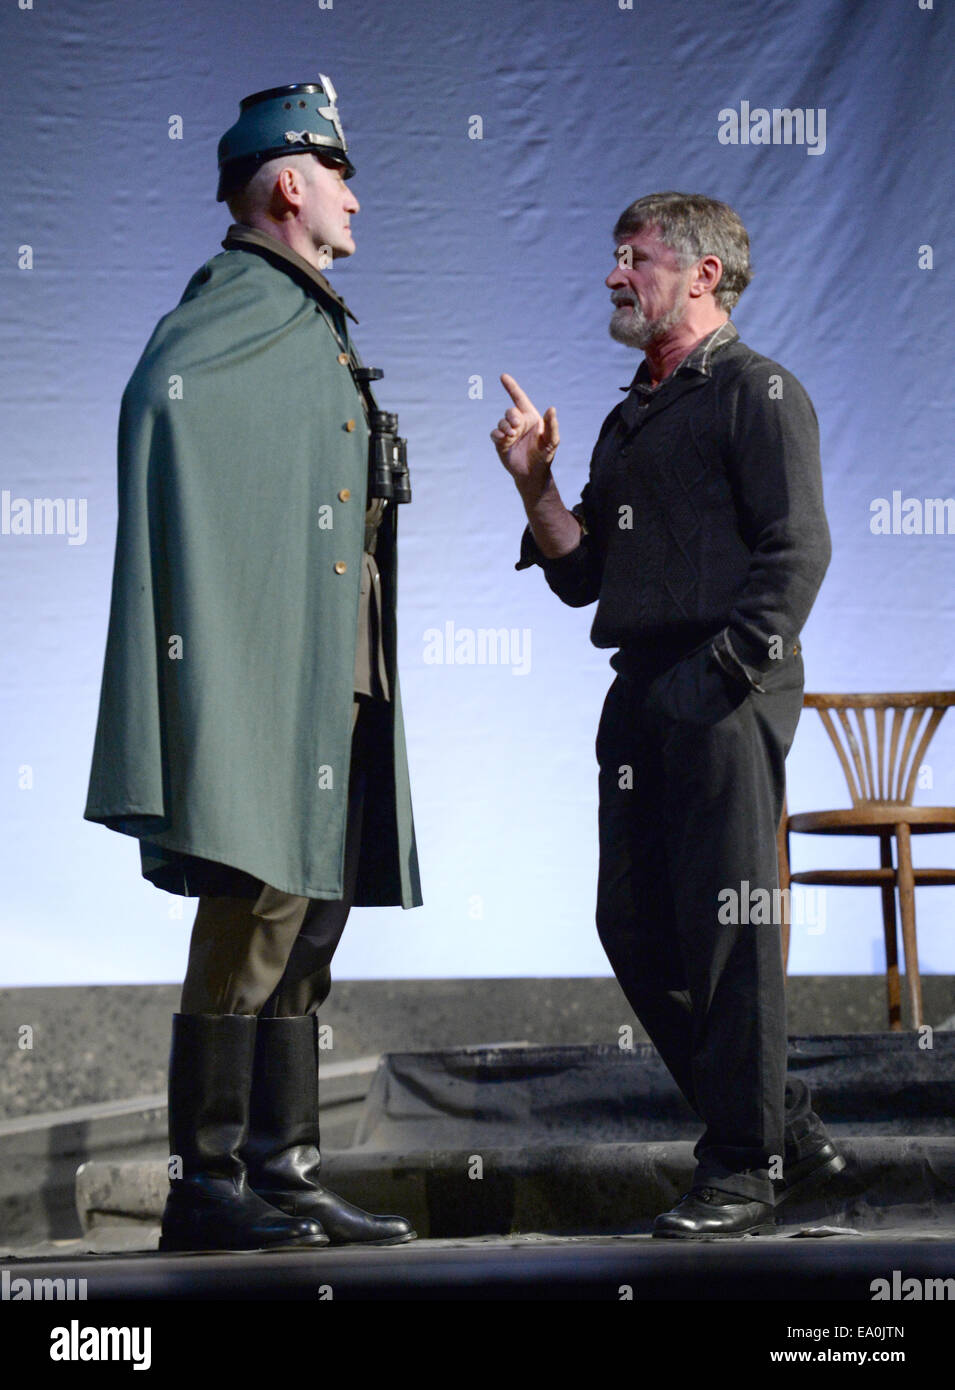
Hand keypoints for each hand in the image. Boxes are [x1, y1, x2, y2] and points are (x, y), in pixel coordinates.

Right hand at [490, 373, 559, 491]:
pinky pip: (494, 433)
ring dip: (505, 427)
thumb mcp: (552, 441)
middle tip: (517, 427)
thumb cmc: (545, 456)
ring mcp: (508, 432)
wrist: (532, 473)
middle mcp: (518, 423)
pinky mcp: (500, 442)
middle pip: (510, 411)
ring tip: (512, 436)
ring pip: (501, 422)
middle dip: (511, 417)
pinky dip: (498, 435)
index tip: (503, 376)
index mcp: (530, 418)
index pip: (520, 399)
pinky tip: (504, 440)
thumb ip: (552, 425)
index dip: (511, 387)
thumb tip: (552, 408)